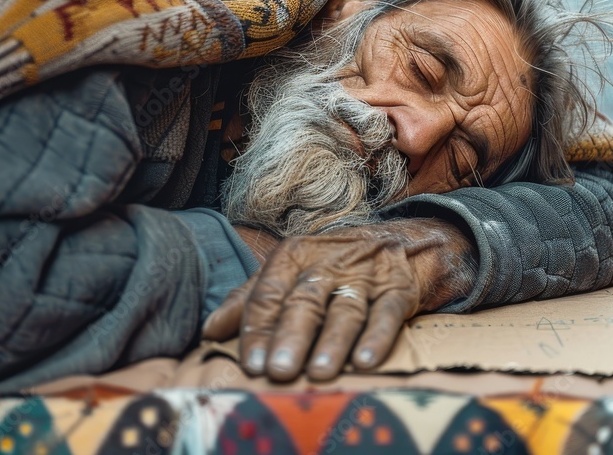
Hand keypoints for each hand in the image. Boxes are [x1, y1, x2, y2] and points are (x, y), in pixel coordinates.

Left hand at [201, 218, 476, 381]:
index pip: (269, 292)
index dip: (258, 328)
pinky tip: (365, 361)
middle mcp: (329, 261)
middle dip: (291, 336)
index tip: (251, 363)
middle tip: (279, 369)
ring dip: (332, 342)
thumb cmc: (334, 262)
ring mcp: (366, 274)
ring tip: (319, 371)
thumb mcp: (291, 270)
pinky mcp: (399, 287)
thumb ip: (250, 297)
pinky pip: (388, 312)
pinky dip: (378, 337)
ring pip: (346, 309)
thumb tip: (209, 330)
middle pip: (305, 300)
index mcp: (295, 255)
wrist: (403, 240)